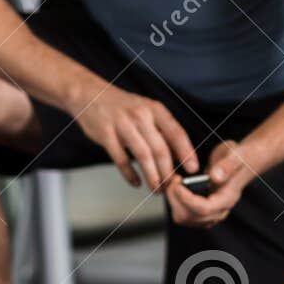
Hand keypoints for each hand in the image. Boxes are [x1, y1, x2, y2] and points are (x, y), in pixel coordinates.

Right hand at [69, 83, 196, 190]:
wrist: (90, 94)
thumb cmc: (123, 107)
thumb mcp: (147, 109)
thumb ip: (162, 129)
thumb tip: (180, 156)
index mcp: (155, 109)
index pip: (176, 133)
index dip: (186, 152)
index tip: (193, 168)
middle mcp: (141, 115)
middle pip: (160, 149)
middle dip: (168, 172)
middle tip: (171, 186)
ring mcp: (122, 124)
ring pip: (143, 156)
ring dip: (152, 176)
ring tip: (156, 189)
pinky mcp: (106, 134)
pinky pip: (121, 159)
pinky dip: (130, 174)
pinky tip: (136, 183)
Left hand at [164, 139, 256, 228]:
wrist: (243, 163)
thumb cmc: (239, 157)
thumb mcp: (235, 154)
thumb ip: (227, 166)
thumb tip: (214, 177)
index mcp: (228, 198)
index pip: (204, 209)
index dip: (186, 198)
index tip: (177, 182)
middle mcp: (220, 210)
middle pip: (191, 217)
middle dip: (176, 199)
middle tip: (173, 179)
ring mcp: (211, 213)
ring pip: (184, 218)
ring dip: (174, 201)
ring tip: (174, 182)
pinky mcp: (203, 212)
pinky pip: (184, 215)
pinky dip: (176, 203)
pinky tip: (177, 187)